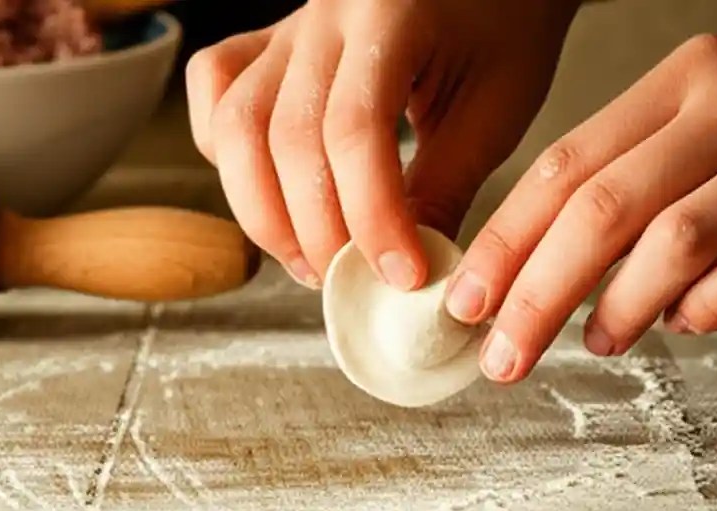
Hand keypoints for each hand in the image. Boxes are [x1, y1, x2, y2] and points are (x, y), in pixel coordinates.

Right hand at [185, 0, 580, 289]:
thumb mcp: (497, 106)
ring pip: (233, 124)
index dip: (372, 216)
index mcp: (392, 14)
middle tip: (351, 279)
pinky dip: (223, 153)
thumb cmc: (502, 26)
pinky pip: (214, 90)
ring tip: (307, 260)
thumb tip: (401, 274)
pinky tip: (265, 192)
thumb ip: (445, 185)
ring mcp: (286, 27)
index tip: (401, 274)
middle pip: (286, 136)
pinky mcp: (266, 41)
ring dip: (261, 210)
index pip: (357, 130)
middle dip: (315, 228)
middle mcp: (324, 14)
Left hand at [447, 35, 716, 383]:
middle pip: (604, 209)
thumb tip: (535, 267)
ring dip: (618, 308)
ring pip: (675, 242)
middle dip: (537, 294)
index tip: (467, 299)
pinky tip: (684, 324)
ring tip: (598, 341)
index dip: (506, 241)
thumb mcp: (709, 119)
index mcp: (686, 78)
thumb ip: (630, 174)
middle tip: (504, 353)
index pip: (565, 165)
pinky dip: (710, 307)